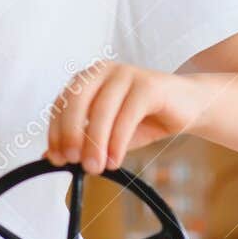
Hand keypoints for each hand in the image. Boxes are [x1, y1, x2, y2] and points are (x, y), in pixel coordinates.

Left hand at [43, 63, 195, 173]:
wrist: (188, 107)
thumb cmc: (144, 119)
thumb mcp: (107, 134)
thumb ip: (81, 141)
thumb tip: (49, 156)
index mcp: (87, 79)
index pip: (61, 104)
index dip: (56, 132)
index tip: (56, 158)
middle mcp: (102, 70)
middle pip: (76, 101)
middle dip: (71, 134)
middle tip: (72, 162)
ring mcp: (126, 73)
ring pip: (101, 110)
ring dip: (95, 142)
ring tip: (96, 168)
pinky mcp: (148, 84)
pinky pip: (126, 115)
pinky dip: (117, 141)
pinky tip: (115, 160)